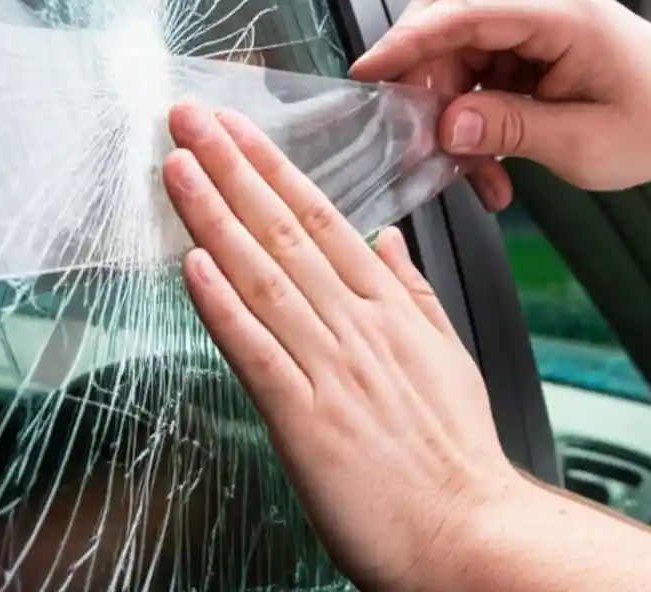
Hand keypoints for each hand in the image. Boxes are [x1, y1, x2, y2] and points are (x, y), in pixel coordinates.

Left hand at [161, 101, 528, 589]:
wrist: (471, 531)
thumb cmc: (456, 455)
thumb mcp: (447, 355)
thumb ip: (413, 292)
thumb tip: (389, 240)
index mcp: (390, 310)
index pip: (322, 220)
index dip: (273, 168)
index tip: (238, 129)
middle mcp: (358, 327)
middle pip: (284, 233)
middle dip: (232, 168)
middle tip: (189, 118)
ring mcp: (332, 370)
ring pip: (264, 278)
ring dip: (216, 217)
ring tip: (179, 167)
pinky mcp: (307, 420)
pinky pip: (258, 352)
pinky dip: (223, 306)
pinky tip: (194, 264)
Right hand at [350, 0, 650, 209]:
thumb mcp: (582, 143)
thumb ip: (509, 129)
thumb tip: (446, 124)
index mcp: (557, 13)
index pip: (459, 13)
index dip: (406, 44)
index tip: (369, 76)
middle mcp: (539, 2)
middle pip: (444, 23)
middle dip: (425, 86)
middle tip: (421, 142)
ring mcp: (532, 19)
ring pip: (454, 55)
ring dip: (453, 116)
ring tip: (477, 175)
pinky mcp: (528, 43)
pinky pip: (476, 72)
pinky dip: (473, 119)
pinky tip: (490, 164)